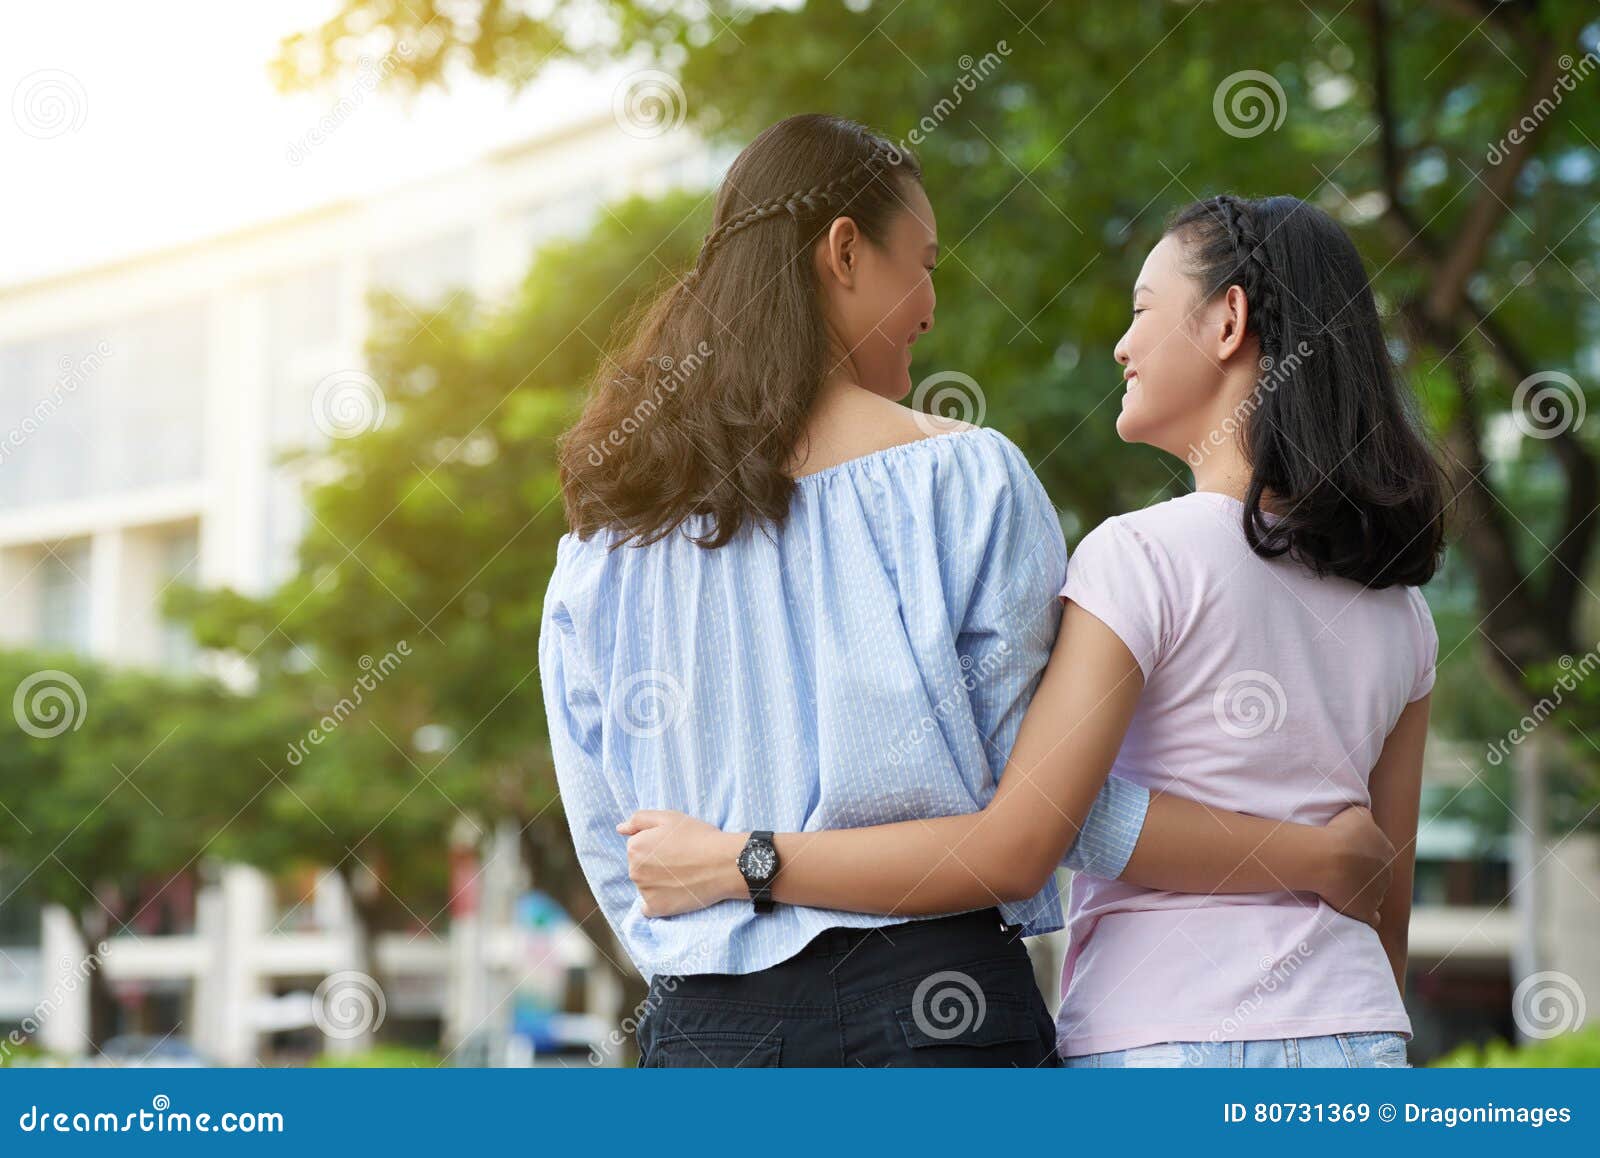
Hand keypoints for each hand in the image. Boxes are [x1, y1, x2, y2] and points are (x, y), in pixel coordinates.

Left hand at [617, 810, 748, 916]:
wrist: (723, 863)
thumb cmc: (698, 836)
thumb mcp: (669, 817)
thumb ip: (639, 819)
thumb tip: (620, 829)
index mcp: (634, 847)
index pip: (637, 846)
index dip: (657, 844)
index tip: (674, 845)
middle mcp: (634, 871)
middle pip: (640, 866)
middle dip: (655, 863)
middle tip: (680, 860)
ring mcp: (644, 892)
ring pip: (645, 885)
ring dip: (657, 882)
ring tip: (682, 875)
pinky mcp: (657, 909)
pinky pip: (649, 907)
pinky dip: (659, 901)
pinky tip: (674, 893)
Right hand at [1314, 805, 1394, 927]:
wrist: (1328, 859)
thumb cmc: (1339, 833)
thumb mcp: (1356, 813)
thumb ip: (1366, 818)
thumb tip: (1367, 822)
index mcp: (1387, 850)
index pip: (1379, 854)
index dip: (1362, 855)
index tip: (1346, 854)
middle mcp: (1387, 873)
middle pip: (1376, 875)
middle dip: (1362, 874)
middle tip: (1340, 870)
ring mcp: (1378, 895)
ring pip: (1373, 895)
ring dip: (1361, 893)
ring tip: (1338, 888)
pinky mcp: (1366, 912)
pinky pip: (1371, 918)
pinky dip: (1365, 916)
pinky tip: (1353, 912)